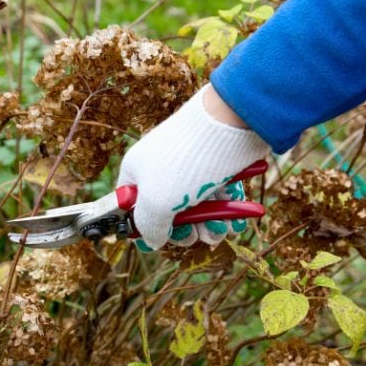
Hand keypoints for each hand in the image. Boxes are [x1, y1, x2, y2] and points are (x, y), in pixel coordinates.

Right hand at [116, 84, 270, 250]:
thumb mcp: (155, 202)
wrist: (230, 124)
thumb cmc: (184, 163)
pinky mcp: (218, 169)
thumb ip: (148, 226)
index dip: (144, 228)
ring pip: (197, 210)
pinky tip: (234, 223)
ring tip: (221, 230)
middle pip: (168, 214)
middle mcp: (162, 171)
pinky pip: (219, 198)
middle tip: (197, 236)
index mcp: (137, 173)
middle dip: (185, 232)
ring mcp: (191, 170)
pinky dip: (226, 213)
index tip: (159, 241)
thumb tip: (152, 241)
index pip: (131, 207)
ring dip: (209, 226)